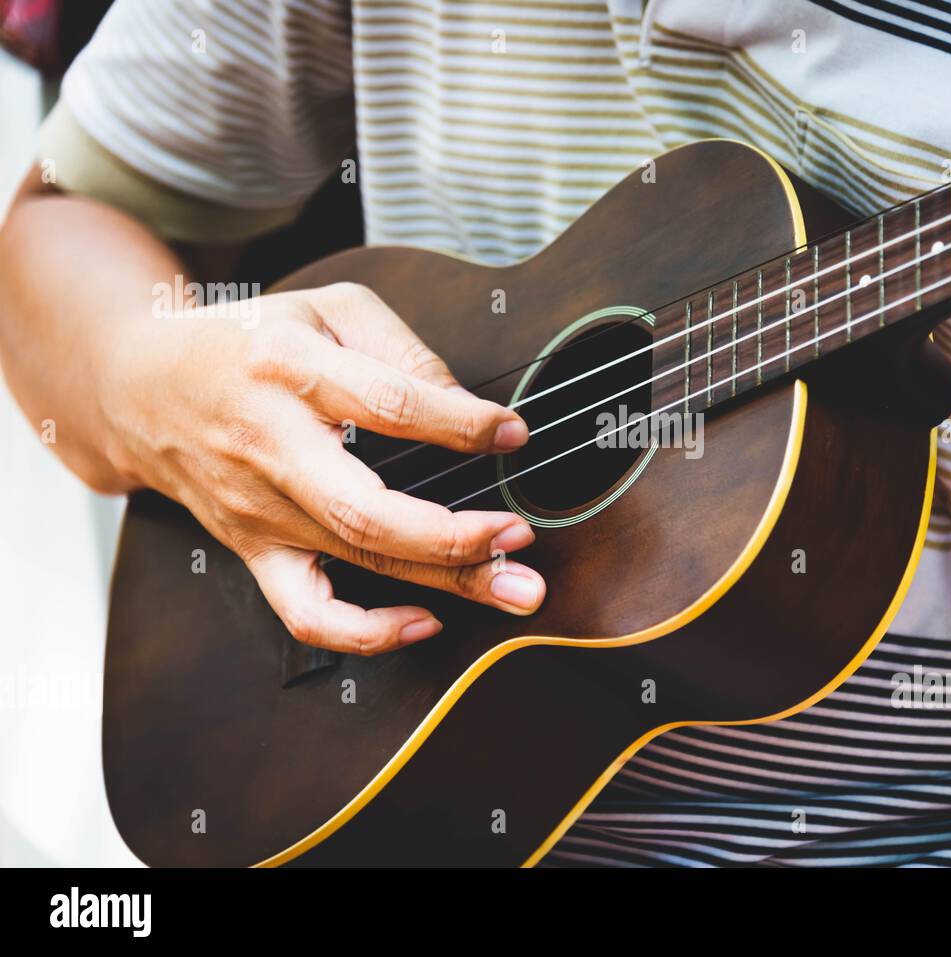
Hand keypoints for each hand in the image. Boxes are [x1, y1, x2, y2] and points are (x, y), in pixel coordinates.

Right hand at [99, 281, 545, 654]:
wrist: (140, 388)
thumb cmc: (249, 342)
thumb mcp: (328, 308)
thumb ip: (403, 350)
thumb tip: (469, 410)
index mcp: (289, 368)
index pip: (386, 403)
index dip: (460, 424)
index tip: (512, 433)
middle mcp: (269, 446)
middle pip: (366, 510)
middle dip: (453, 536)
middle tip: (519, 536)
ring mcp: (258, 508)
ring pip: (356, 561)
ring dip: (446, 581)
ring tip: (516, 588)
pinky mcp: (254, 549)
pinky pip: (307, 613)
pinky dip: (368, 632)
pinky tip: (425, 619)